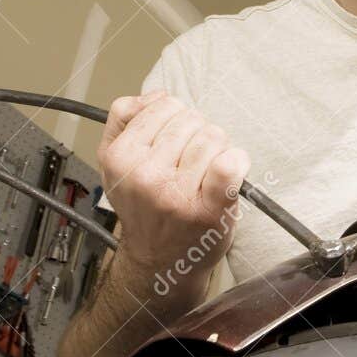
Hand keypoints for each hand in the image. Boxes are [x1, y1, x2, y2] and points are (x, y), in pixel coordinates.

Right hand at [98, 91, 249, 295]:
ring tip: (206, 172)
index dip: (177, 118)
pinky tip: (229, 174)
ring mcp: (177, 194)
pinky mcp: (208, 209)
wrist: (160, 261)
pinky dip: (238, 162)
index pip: (163, 105)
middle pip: (192, 119)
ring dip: (218, 149)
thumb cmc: (146, 210)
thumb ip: (125, 119)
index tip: (175, 141)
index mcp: (120, 157)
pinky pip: (231, 163)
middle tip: (191, 162)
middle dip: (198, 133)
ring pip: (213, 136)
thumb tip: (156, 95)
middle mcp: (145, 175)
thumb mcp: (118, 163)